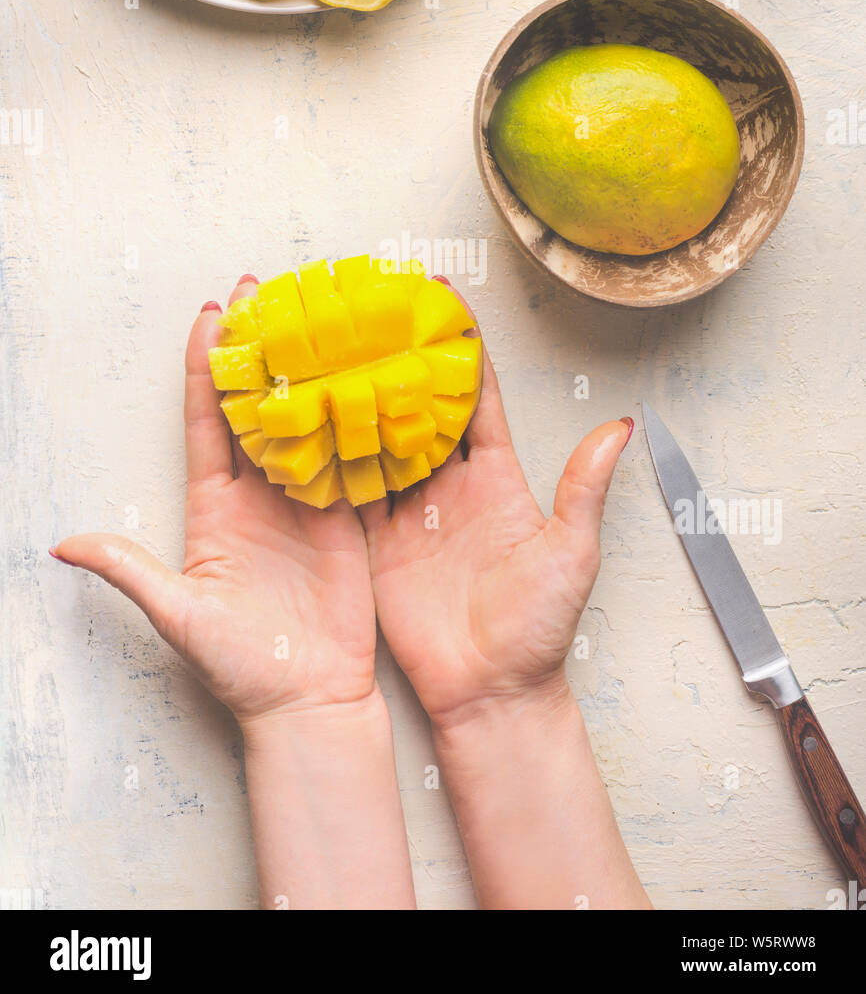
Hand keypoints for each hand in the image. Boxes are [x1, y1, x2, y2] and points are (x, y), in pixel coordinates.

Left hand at [53, 277, 375, 727]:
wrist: (306, 702)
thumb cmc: (240, 666)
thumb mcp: (179, 614)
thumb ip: (131, 572)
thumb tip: (65, 547)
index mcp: (215, 508)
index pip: (209, 422)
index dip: (208, 369)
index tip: (211, 316)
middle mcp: (259, 496)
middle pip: (257, 407)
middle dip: (260, 349)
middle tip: (265, 290)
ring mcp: (305, 504)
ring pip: (306, 422)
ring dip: (311, 372)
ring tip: (320, 318)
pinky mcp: (346, 520)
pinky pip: (351, 457)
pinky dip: (358, 417)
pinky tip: (368, 377)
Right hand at [363, 284, 631, 724]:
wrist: (492, 695)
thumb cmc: (539, 630)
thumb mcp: (571, 553)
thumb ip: (584, 488)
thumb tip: (620, 425)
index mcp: (497, 477)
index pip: (476, 397)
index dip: (460, 348)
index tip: (440, 298)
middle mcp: (451, 485)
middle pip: (418, 408)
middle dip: (396, 360)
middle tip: (368, 313)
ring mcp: (411, 512)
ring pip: (379, 441)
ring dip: (357, 400)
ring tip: (330, 354)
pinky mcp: (379, 543)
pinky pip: (351, 491)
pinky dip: (331, 459)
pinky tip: (308, 426)